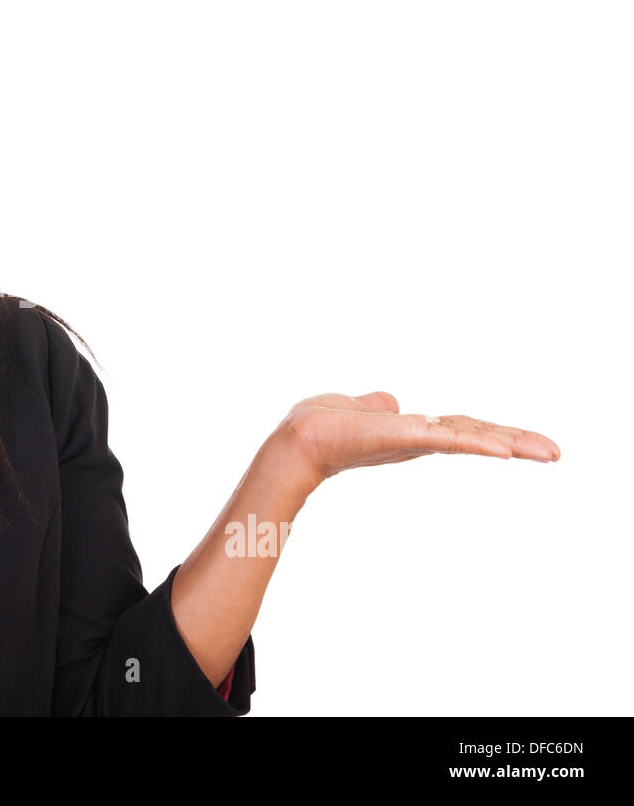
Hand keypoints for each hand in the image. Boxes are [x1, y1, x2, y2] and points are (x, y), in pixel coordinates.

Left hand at [278, 391, 560, 485]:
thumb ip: (379, 406)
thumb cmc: (323, 426)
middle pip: (477, 436)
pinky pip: (446, 438)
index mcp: (416, 431)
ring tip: (544, 451)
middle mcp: (420, 438)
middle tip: (556, 453)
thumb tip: (390, 403)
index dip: (497, 433)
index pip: (466, 429)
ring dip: (508, 442)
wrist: (300, 437)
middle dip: (518, 442)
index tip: (532, 444)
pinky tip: (502, 448)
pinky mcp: (403, 436)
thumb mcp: (360, 409)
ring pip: (469, 437)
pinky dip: (474, 441)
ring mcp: (414, 439)